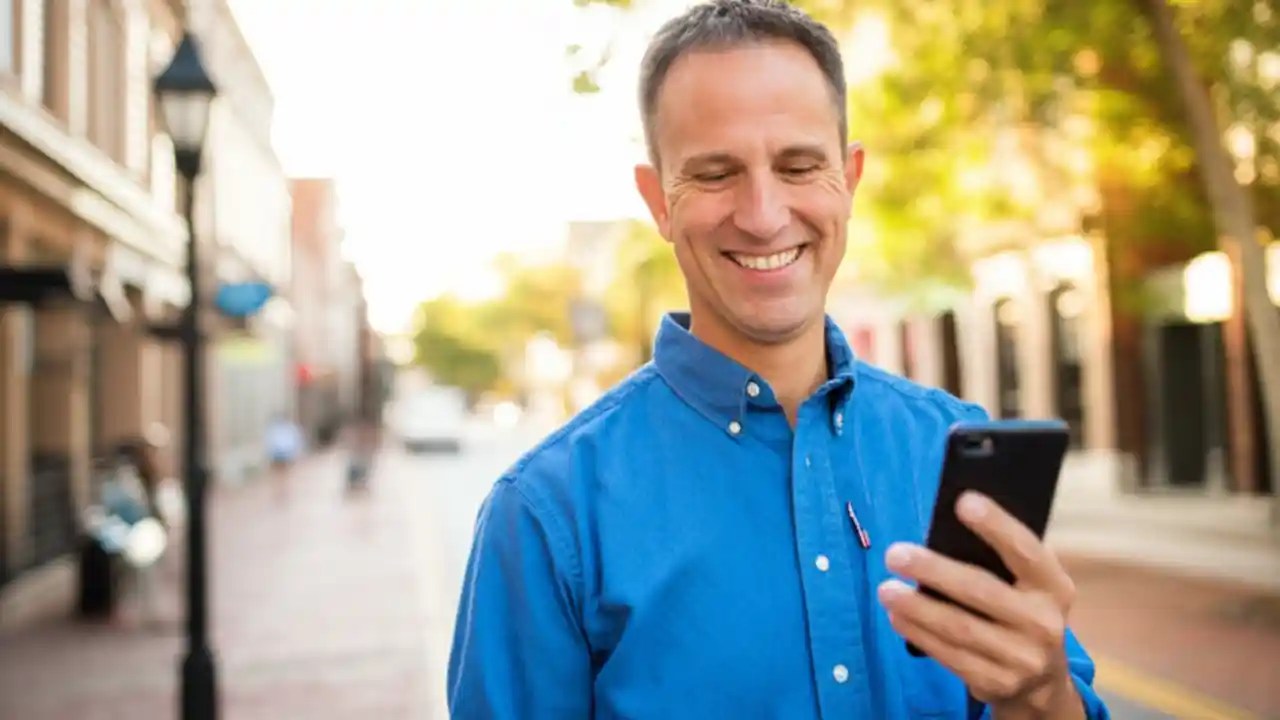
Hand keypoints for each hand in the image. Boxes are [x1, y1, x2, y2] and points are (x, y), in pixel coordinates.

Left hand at [877, 491, 1081, 717]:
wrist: (1042, 681)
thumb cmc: (1021, 613)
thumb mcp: (1028, 587)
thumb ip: (1000, 563)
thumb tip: (941, 533)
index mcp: (1054, 587)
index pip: (1026, 551)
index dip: (997, 526)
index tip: (963, 502)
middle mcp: (1043, 623)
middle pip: (982, 591)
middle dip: (934, 570)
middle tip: (895, 554)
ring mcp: (1021, 658)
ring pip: (959, 628)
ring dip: (916, 607)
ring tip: (886, 589)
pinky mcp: (996, 683)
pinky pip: (949, 655)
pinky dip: (919, 633)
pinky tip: (897, 617)